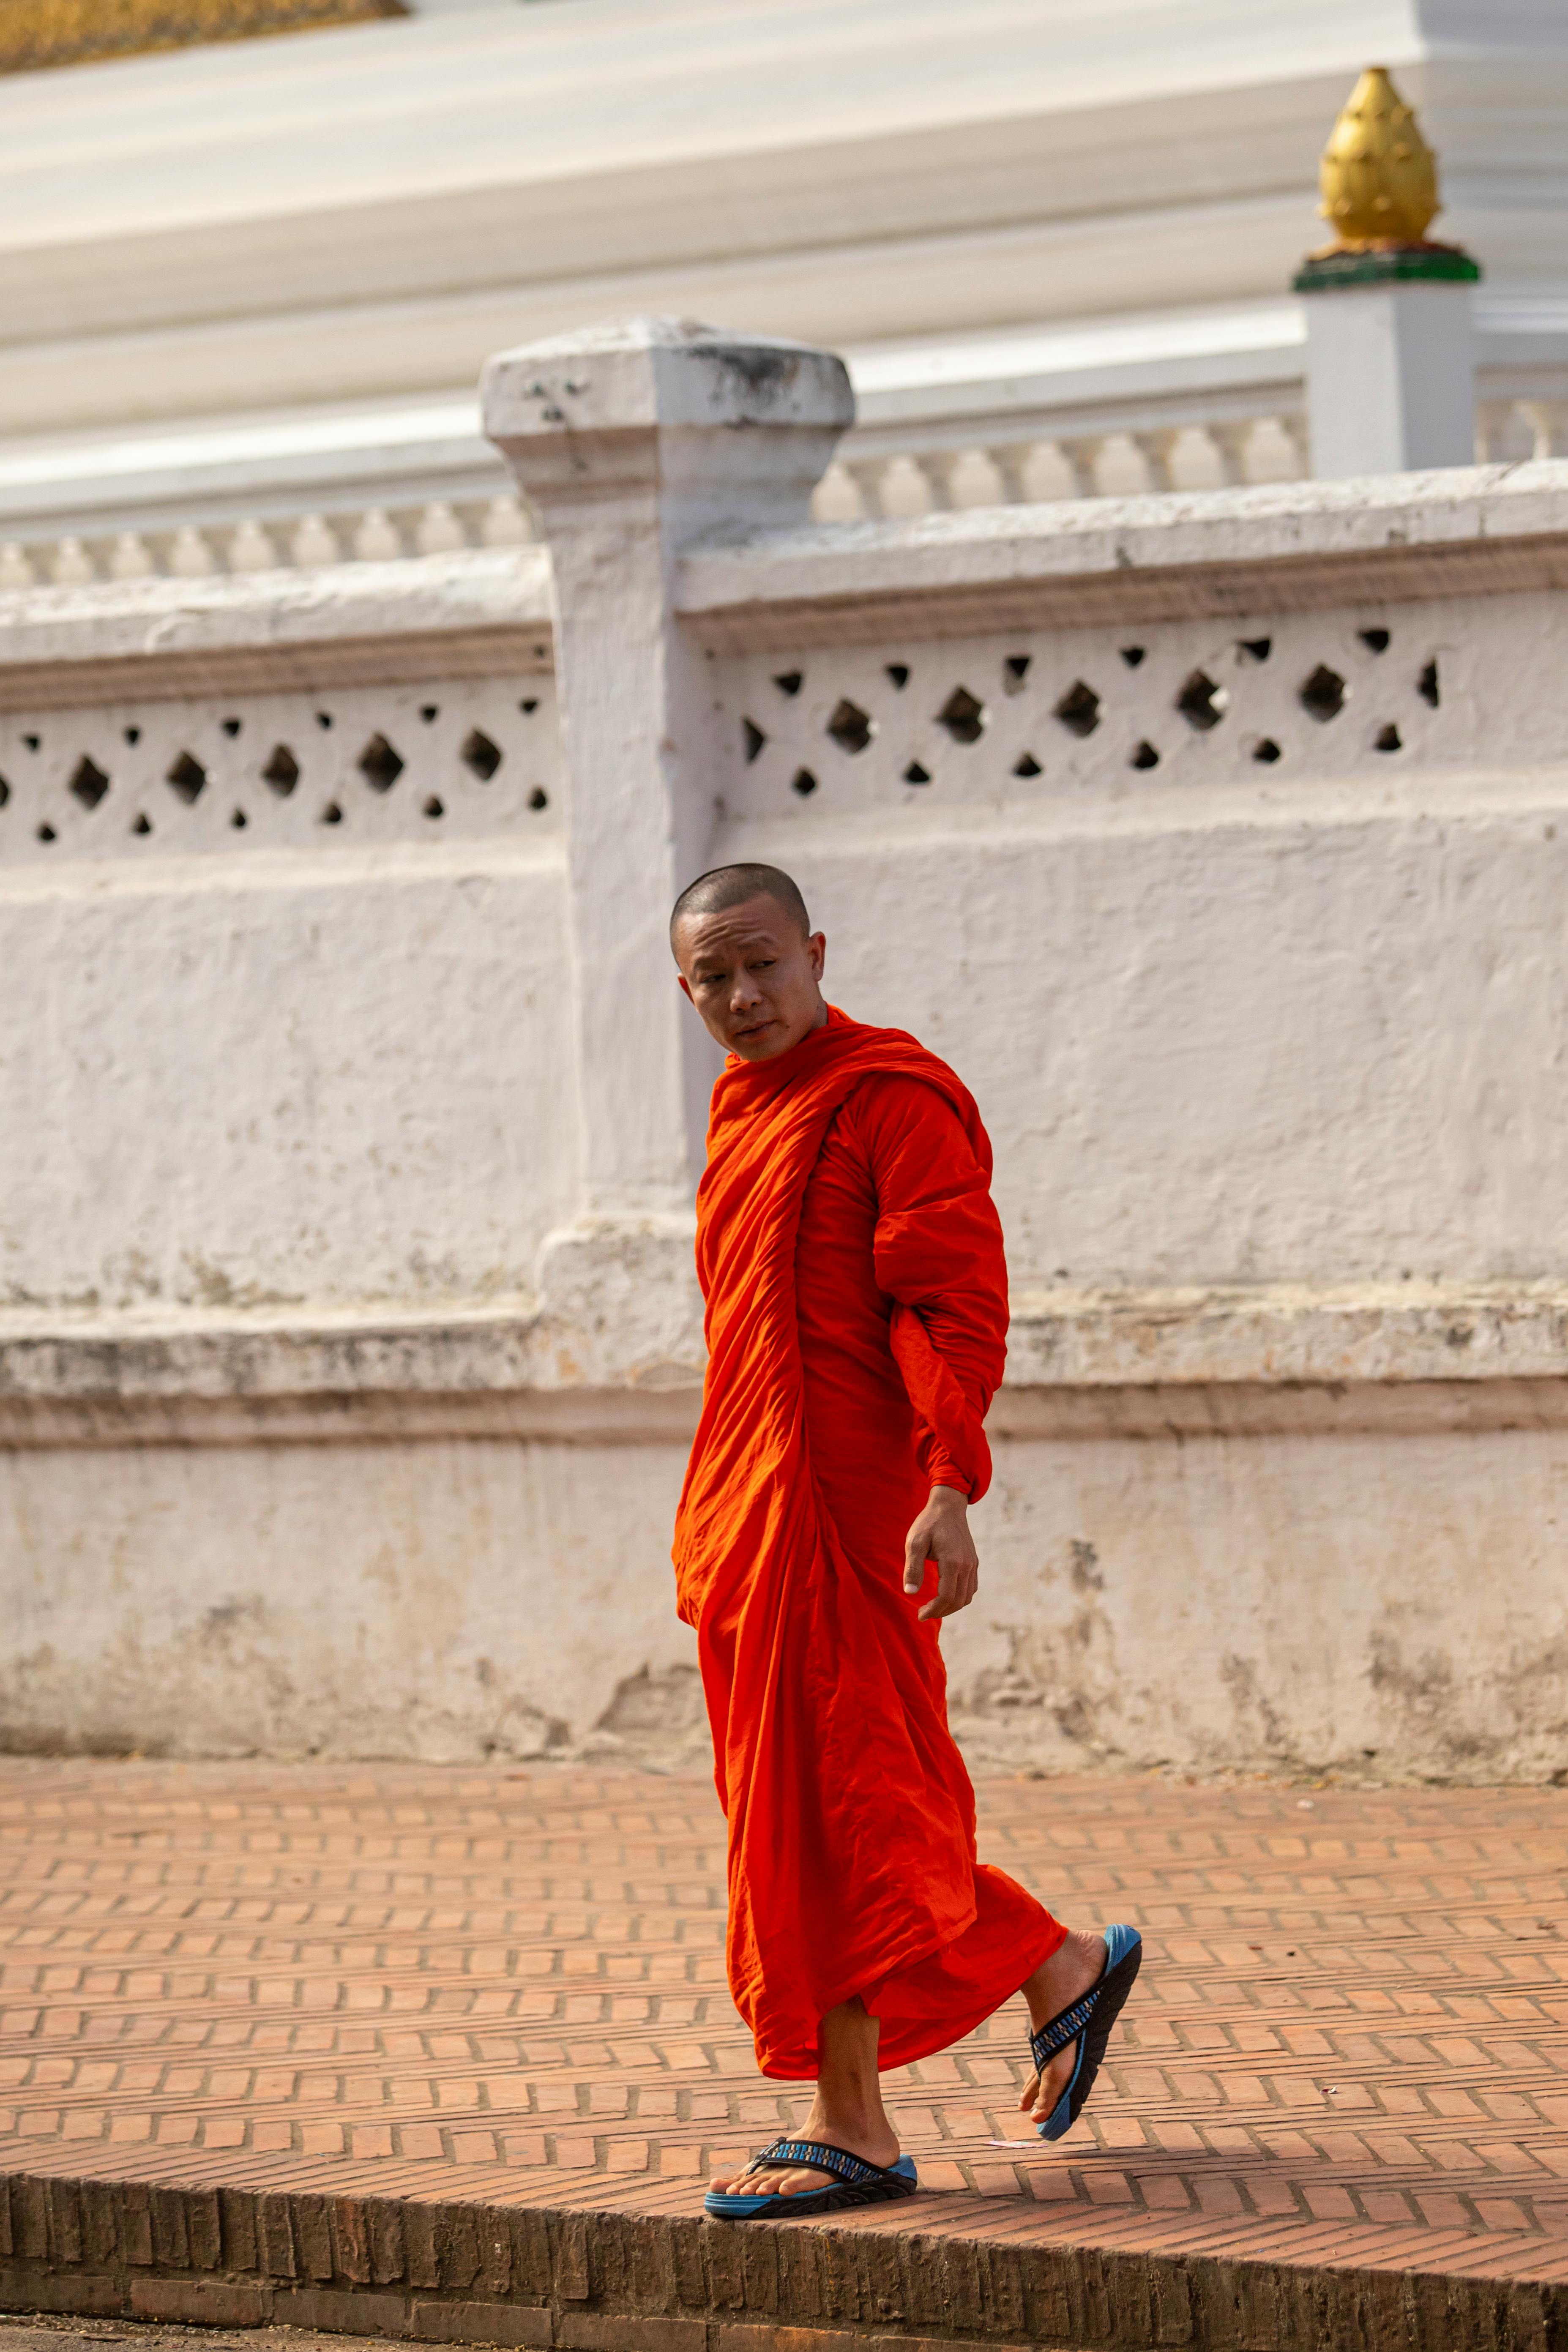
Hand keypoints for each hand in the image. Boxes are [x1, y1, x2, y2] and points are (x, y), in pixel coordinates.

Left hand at [902, 1484, 978, 1621]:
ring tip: (934, 1607)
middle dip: (941, 1611)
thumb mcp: (915, 1543)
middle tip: (924, 1613)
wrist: (948, 1507)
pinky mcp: (973, 1562)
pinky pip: (971, 1587)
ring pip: (967, 1597)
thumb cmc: (929, 1523)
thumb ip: (913, 1568)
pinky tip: (945, 1596)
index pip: (946, 1597)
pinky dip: (960, 1597)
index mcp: (953, 1562)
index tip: (920, 1614)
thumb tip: (910, 1593)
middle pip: (958, 1601)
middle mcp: (967, 1566)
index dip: (933, 1610)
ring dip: (951, 1606)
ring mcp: (972, 1564)